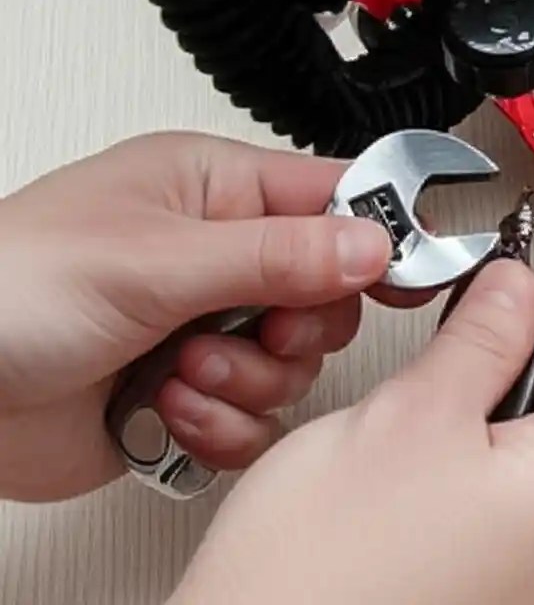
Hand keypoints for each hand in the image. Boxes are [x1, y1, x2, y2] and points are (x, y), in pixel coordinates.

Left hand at [0, 132, 430, 501]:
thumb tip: (371, 243)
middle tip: (251, 328)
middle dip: (295, 327)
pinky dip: (221, 425)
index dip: (380, 231)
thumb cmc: (8, 289)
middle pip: (330, 292)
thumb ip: (276, 255)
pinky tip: (170, 411)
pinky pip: (258, 416)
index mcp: (212, 191)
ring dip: (247, 381)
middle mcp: (216, 257)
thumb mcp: (154, 260)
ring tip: (181, 371)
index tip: (412, 271)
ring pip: (298, 363)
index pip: (332, 194)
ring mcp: (206, 327)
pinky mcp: (191, 393)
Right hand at [168, 260, 533, 604]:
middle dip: (521, 365)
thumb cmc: (327, 579)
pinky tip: (419, 485)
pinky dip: (480, 482)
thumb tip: (513, 291)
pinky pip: (519, 517)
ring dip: (495, 424)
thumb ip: (482, 336)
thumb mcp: (412, 414)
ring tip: (424, 424)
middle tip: (456, 348)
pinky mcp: (516, 602)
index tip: (499, 291)